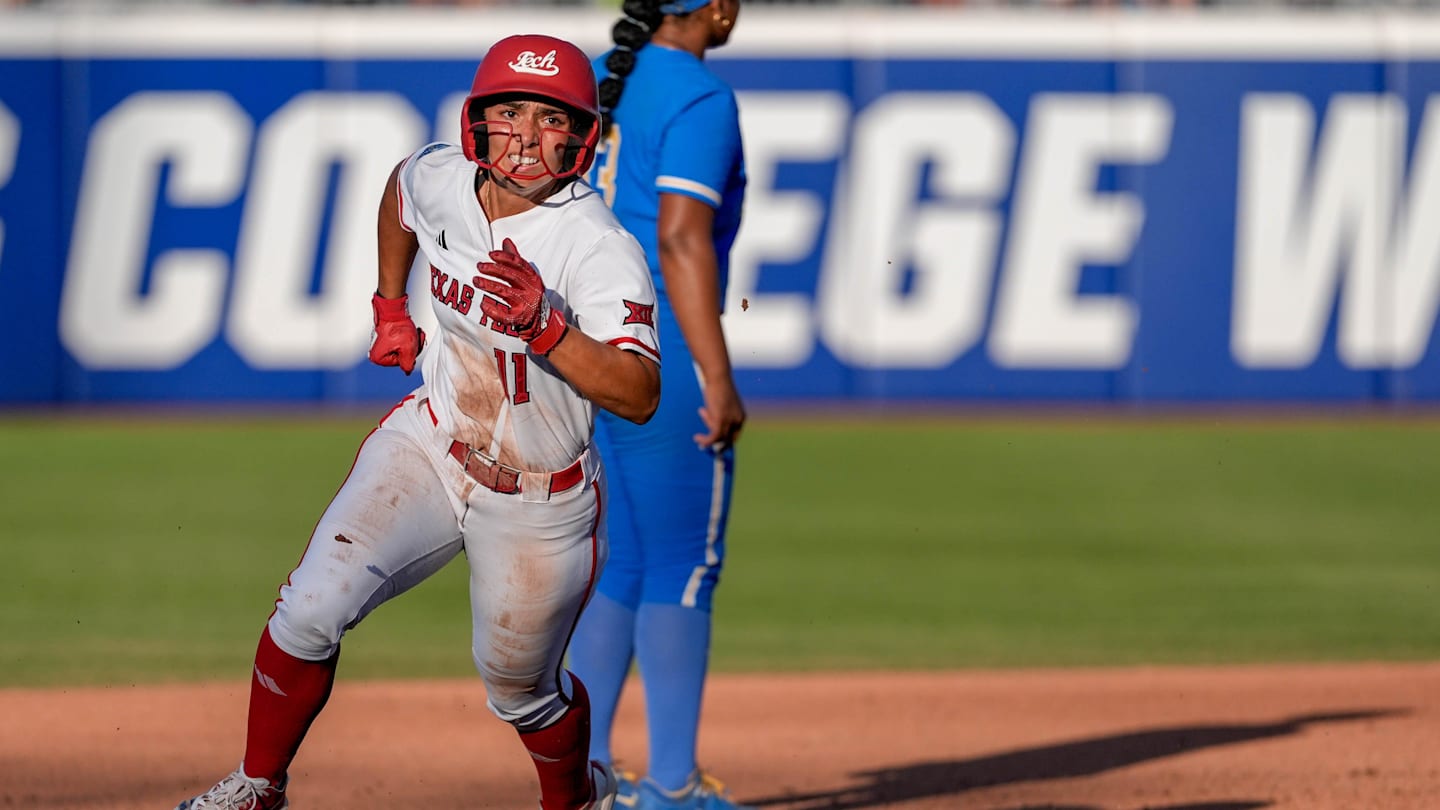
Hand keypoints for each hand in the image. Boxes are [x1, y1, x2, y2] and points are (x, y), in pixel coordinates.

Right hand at [368, 292, 426, 374]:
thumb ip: (408, 364)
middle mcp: (378, 354)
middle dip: (412, 348)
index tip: (410, 344)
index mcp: (378, 359)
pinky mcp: (387, 340)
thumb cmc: (397, 327)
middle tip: (415, 337)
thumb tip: (407, 371)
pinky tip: (412, 332)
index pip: (401, 364)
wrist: (394, 310)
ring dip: (413, 342)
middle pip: (402, 357)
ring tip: (415, 333)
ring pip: (403, 350)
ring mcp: (383, 346)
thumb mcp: (408, 350)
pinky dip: (409, 339)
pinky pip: (401, 343)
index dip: (409, 355)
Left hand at [474, 238, 568, 355]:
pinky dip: (492, 310)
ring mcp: (525, 305)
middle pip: (511, 276)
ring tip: (476, 281)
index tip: (491, 255)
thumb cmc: (530, 295)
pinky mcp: (519, 318)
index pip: (519, 264)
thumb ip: (516, 259)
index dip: (504, 258)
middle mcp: (531, 290)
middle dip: (494, 270)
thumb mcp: (527, 276)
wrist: (542, 321)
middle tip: (480, 266)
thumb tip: (506, 241)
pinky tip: (483, 304)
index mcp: (533, 278)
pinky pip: (504, 315)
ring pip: (505, 293)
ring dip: (489, 285)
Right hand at [696, 376, 745, 451]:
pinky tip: (697, 438)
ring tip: (697, 439)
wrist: (718, 377)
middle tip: (704, 445)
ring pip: (719, 438)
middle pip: (728, 439)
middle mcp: (738, 420)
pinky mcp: (720, 420)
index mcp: (741, 416)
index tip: (714, 441)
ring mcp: (730, 421)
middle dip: (716, 443)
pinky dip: (705, 440)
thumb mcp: (720, 400)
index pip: (735, 434)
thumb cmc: (717, 385)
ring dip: (707, 440)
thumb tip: (705, 413)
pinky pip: (713, 437)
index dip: (725, 439)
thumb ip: (717, 410)